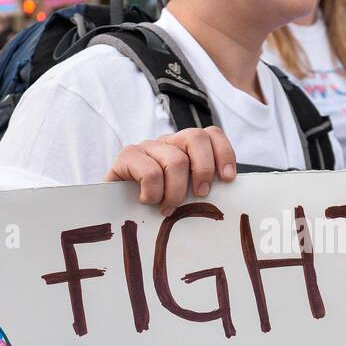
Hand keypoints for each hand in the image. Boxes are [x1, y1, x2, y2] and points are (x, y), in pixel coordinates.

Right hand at [105, 127, 237, 215]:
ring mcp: (147, 147)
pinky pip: (150, 171)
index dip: (224, 153)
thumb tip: (228, 192)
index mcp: (186, 147)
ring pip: (176, 160)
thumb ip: (203, 188)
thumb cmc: (158, 205)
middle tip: (201, 195)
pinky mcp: (127, 156)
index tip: (228, 179)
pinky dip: (153, 192)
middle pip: (196, 138)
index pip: (211, 134)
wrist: (116, 211)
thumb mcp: (186, 194)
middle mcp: (168, 142)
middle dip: (204, 169)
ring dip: (176, 191)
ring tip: (168, 209)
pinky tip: (148, 201)